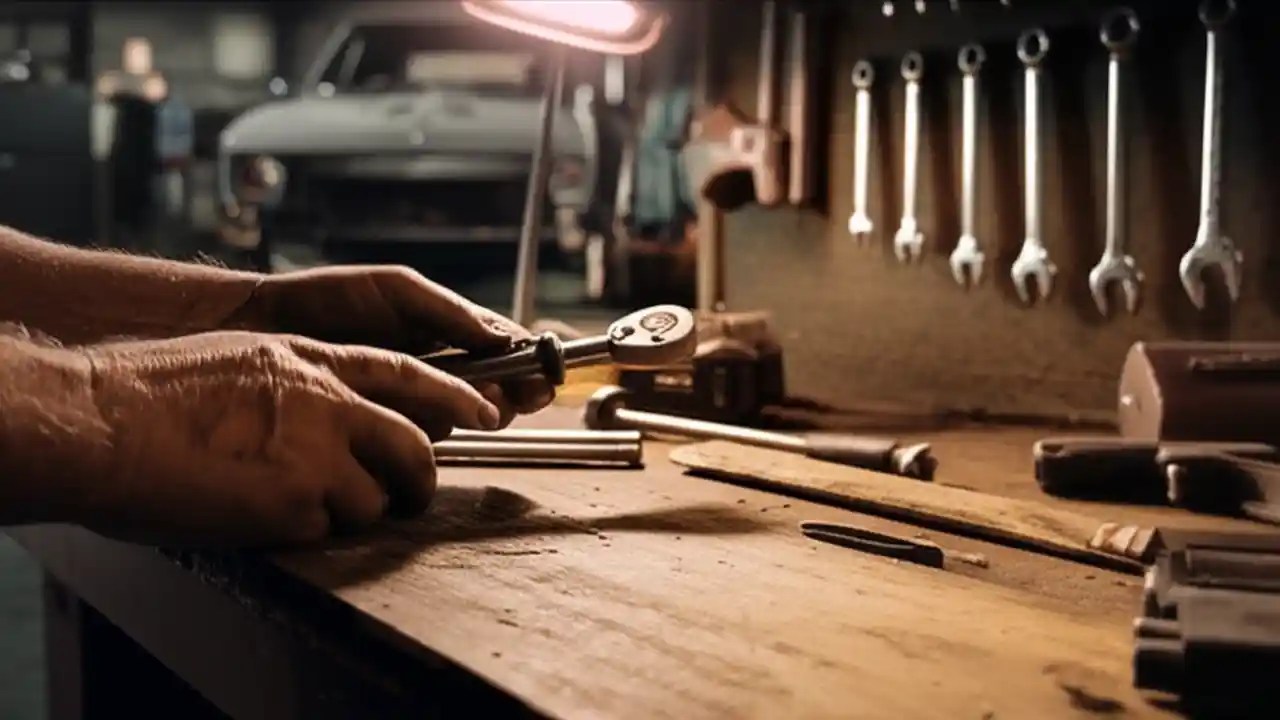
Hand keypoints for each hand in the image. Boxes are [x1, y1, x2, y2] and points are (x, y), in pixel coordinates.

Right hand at [75, 331, 502, 546]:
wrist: (100, 419)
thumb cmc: (147, 393)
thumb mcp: (238, 360)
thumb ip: (293, 382)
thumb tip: (323, 413)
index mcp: (312, 360)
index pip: (408, 375)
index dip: (453, 396)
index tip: (484, 411)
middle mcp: (329, 400)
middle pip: (414, 445)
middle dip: (420, 478)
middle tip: (411, 496)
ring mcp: (318, 449)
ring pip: (376, 497)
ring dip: (349, 511)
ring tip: (294, 505)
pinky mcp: (298, 498)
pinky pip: (327, 529)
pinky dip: (303, 530)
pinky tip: (260, 514)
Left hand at [227, 265, 553, 423]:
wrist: (262, 327)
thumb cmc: (327, 300)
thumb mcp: (398, 290)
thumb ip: (451, 313)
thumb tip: (502, 337)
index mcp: (449, 334)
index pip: (508, 354)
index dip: (531, 368)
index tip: (545, 379)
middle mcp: (437, 372)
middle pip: (495, 394)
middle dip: (504, 396)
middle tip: (500, 396)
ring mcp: (410, 402)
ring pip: (458, 419)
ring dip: (460, 411)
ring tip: (441, 397)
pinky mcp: (382, 429)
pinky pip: (417, 437)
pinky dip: (419, 428)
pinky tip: (404, 415)